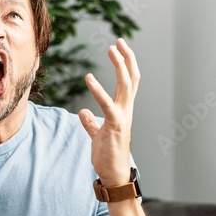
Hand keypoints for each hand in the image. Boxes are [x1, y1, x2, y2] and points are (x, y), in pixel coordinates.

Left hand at [79, 38, 139, 186]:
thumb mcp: (98, 135)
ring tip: (111, 49)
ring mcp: (123, 117)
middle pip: (131, 78)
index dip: (126, 64)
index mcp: (123, 111)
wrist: (114, 175)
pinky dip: (98, 90)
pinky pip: (108, 104)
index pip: (129, 82)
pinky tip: (88, 78)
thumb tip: (84, 113)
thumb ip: (92, 123)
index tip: (119, 47)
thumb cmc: (108, 156)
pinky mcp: (115, 126)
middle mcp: (126, 111)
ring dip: (120, 66)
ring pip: (126, 85)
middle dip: (126, 58)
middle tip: (118, 41)